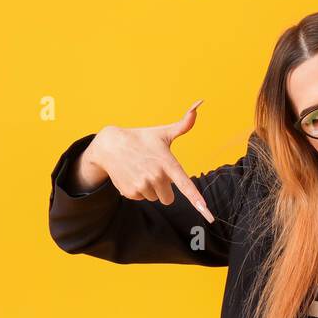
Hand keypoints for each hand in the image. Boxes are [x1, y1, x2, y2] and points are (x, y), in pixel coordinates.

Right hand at [84, 101, 215, 222]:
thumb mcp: (162, 132)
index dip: (197, 201)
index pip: (186, 185)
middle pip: (169, 198)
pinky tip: (132, 175)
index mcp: (167, 163)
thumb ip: (184, 124)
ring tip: (141, 171)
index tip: (208, 214)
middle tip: (153, 171)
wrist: (110, 145)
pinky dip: (138, 190)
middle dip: (163, 188)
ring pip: (155, 198)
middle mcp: (156, 176)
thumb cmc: (141, 139)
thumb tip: (199, 103)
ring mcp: (142, 185)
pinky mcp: (131, 192)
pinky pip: (142, 198)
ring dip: (150, 188)